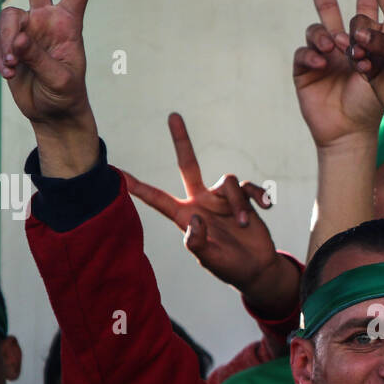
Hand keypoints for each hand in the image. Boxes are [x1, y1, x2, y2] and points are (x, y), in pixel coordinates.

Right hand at [0, 0, 96, 128]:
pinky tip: (9, 73)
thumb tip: (16, 39)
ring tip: (14, 65)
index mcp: (68, 24)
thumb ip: (39, 57)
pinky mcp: (8, 44)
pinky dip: (0, 57)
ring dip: (8, 42)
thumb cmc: (65, 94)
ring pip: (8, 18)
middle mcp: (46, 20)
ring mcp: (26, 30)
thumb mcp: (60, 79)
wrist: (52, 113)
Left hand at [124, 113, 279, 295]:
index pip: (158, 199)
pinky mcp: (243, 199)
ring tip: (244, 224)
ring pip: (227, 181)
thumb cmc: (229, 266)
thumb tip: (195, 219)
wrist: (257, 268)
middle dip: (182, 141)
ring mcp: (222, 199)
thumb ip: (197, 243)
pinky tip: (266, 207)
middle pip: (189, 165)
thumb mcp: (210, 260)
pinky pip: (247, 187)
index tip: (118, 173)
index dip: (139, 187)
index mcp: (186, 216)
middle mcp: (201, 202)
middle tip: (173, 115)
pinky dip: (258, 195)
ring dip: (238, 203)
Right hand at [294, 0, 383, 148]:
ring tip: (335, 48)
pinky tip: (322, 62)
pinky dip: (313, 53)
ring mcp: (336, 51)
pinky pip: (307, 50)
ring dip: (328, 32)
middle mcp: (363, 37)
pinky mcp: (313, 67)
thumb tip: (357, 31)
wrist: (359, 136)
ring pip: (324, 22)